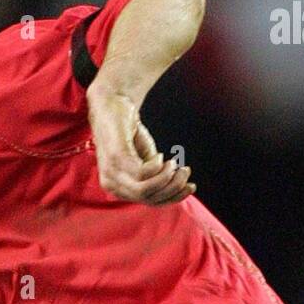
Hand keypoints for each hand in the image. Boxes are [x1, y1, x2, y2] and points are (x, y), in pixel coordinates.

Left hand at [86, 83, 195, 205]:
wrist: (112, 102)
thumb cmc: (130, 131)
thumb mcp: (145, 158)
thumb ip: (155, 175)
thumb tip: (178, 188)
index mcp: (119, 189)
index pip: (148, 202)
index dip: (172, 198)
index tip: (191, 187)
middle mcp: (112, 185)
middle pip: (148, 199)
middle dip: (172, 188)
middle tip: (185, 171)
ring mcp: (112, 173)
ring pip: (145, 190)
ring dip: (166, 178)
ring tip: (175, 164)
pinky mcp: (117, 158)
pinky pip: (142, 174)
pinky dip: (156, 166)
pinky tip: (160, 155)